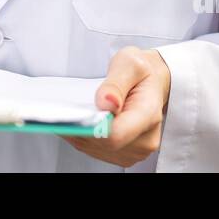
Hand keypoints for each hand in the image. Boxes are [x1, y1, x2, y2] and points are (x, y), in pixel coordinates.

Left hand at [63, 46, 170, 167]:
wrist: (151, 81)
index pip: (117, 134)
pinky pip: (93, 149)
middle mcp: (145, 139)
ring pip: (94, 148)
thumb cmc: (141, 72)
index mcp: (148, 114)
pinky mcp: (122, 154)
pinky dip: (81, 135)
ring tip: (72, 111)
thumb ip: (116, 83)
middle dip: (82, 126)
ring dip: (78, 131)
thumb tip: (105, 102)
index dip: (93, 127)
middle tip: (67, 107)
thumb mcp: (130, 64)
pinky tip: (77, 119)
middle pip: (103, 143)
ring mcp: (134, 150)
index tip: (76, 114)